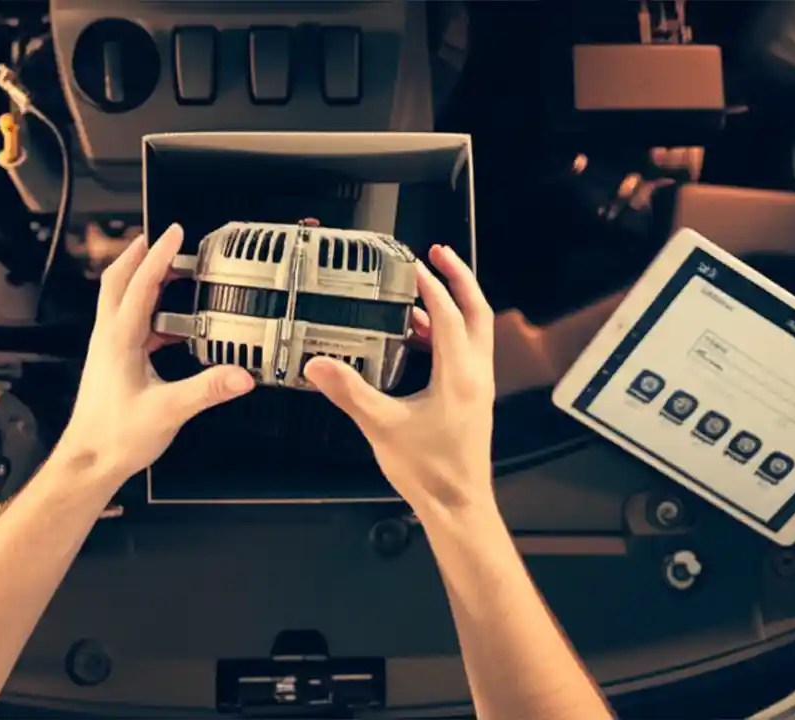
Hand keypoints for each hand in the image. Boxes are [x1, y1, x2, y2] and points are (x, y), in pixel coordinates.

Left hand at [54, 224, 254, 484]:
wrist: (88, 462)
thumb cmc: (115, 437)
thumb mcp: (169, 411)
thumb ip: (207, 390)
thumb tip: (240, 375)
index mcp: (119, 339)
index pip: (140, 284)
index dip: (159, 254)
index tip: (174, 232)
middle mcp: (109, 338)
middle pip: (118, 282)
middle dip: (140, 255)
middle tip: (163, 240)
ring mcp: (107, 350)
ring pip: (120, 302)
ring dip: (142, 282)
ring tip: (170, 274)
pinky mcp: (112, 364)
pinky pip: (129, 326)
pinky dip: (148, 313)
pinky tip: (170, 328)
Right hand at [304, 245, 495, 512]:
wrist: (457, 505)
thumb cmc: (429, 471)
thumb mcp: (382, 426)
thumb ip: (349, 391)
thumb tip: (317, 365)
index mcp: (459, 375)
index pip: (450, 315)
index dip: (431, 285)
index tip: (413, 265)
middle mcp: (475, 374)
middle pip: (478, 311)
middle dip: (459, 279)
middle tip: (438, 255)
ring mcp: (477, 386)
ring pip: (474, 331)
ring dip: (452, 306)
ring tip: (419, 294)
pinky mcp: (472, 398)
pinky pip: (464, 352)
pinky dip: (445, 334)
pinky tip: (416, 338)